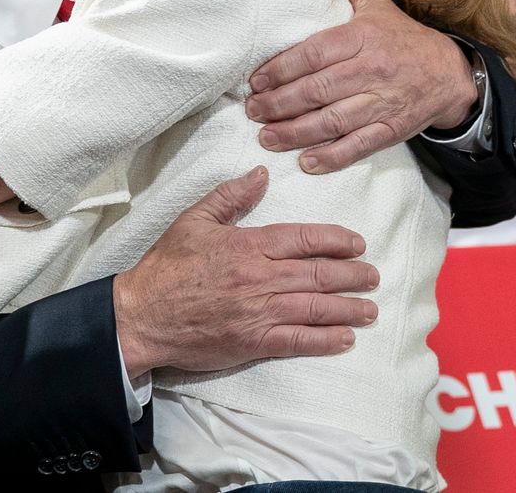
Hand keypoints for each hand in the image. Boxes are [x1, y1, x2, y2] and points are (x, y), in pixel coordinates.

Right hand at [112, 166, 379, 375]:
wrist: (142, 315)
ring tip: (369, 308)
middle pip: (318, 273)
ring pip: (315, 307)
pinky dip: (325, 340)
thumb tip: (261, 173)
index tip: (358, 243)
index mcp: (248, 245)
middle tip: (373, 276)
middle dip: (352, 275)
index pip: (304, 238)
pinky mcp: (253, 342)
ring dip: (348, 308)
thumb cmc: (167, 267)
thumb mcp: (194, 220)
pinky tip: (346, 338)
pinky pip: (298, 341)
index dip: (336, 240)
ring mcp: (258, 312)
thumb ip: (231, 196)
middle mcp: (259, 277)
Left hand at [245, 0, 475, 173]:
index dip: (281, 69)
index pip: (314, 54)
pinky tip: (306, 162)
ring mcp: (383, 102)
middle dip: (279, 103)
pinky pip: (359, 145)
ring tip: (267, 137)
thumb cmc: (403, 37)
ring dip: (295, 132)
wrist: (451, 73)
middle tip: (252, 110)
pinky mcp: (392, 129)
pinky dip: (331, 156)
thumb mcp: (375, 3)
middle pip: (317, 90)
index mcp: (363, 37)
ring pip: (333, 120)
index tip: (255, 80)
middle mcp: (371, 70)